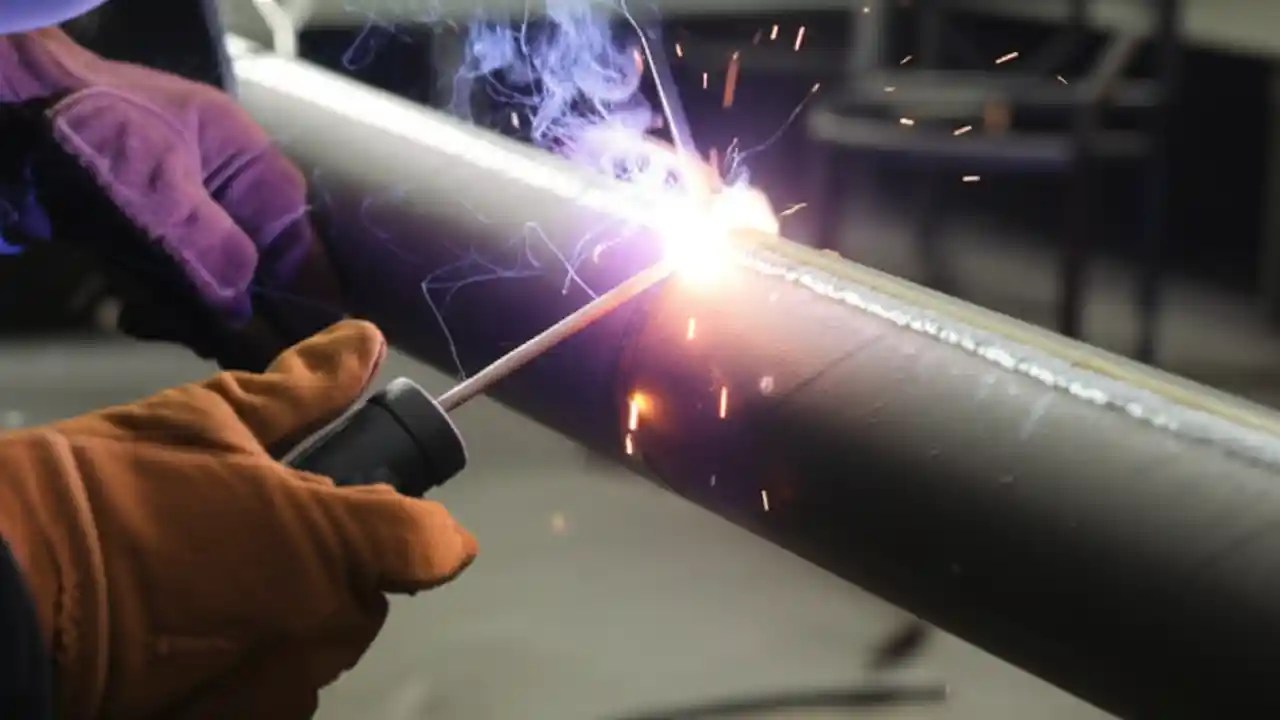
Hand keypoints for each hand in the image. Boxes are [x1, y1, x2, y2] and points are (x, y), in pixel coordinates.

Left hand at [0, 28, 343, 369]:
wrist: (8, 107)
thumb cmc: (89, 129)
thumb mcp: (155, 185)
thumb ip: (208, 250)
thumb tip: (248, 318)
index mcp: (257, 174)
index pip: (309, 261)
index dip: (309, 316)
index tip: (302, 366)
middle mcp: (239, 201)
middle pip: (268, 287)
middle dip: (239, 323)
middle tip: (203, 343)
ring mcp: (199, 223)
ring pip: (226, 298)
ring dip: (193, 321)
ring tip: (151, 318)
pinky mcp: (160, 243)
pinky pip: (184, 295)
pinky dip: (164, 311)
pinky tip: (135, 314)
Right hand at [0, 320, 477, 718]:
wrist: (5, 588)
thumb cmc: (108, 493)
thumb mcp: (207, 420)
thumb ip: (302, 388)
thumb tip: (362, 343)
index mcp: (334, 553)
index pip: (433, 546)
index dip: (422, 525)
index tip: (393, 510)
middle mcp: (323, 634)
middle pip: (368, 595)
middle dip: (334, 561)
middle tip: (256, 526)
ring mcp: (280, 692)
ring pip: (319, 641)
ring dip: (291, 610)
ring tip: (208, 572)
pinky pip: (274, 683)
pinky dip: (251, 656)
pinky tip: (192, 625)